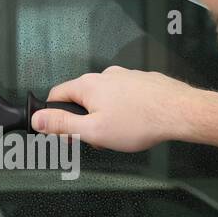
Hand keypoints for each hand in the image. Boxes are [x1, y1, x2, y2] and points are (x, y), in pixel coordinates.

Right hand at [30, 66, 205, 151]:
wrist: (180, 112)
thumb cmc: (140, 122)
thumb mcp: (93, 130)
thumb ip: (62, 124)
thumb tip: (37, 118)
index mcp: (88, 86)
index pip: (56, 95)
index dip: (54, 118)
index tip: (63, 135)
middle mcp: (105, 76)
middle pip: (81, 99)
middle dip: (84, 120)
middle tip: (96, 140)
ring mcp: (125, 76)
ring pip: (103, 98)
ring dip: (104, 117)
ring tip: (120, 135)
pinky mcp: (141, 81)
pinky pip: (123, 97)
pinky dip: (123, 110)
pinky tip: (135, 124)